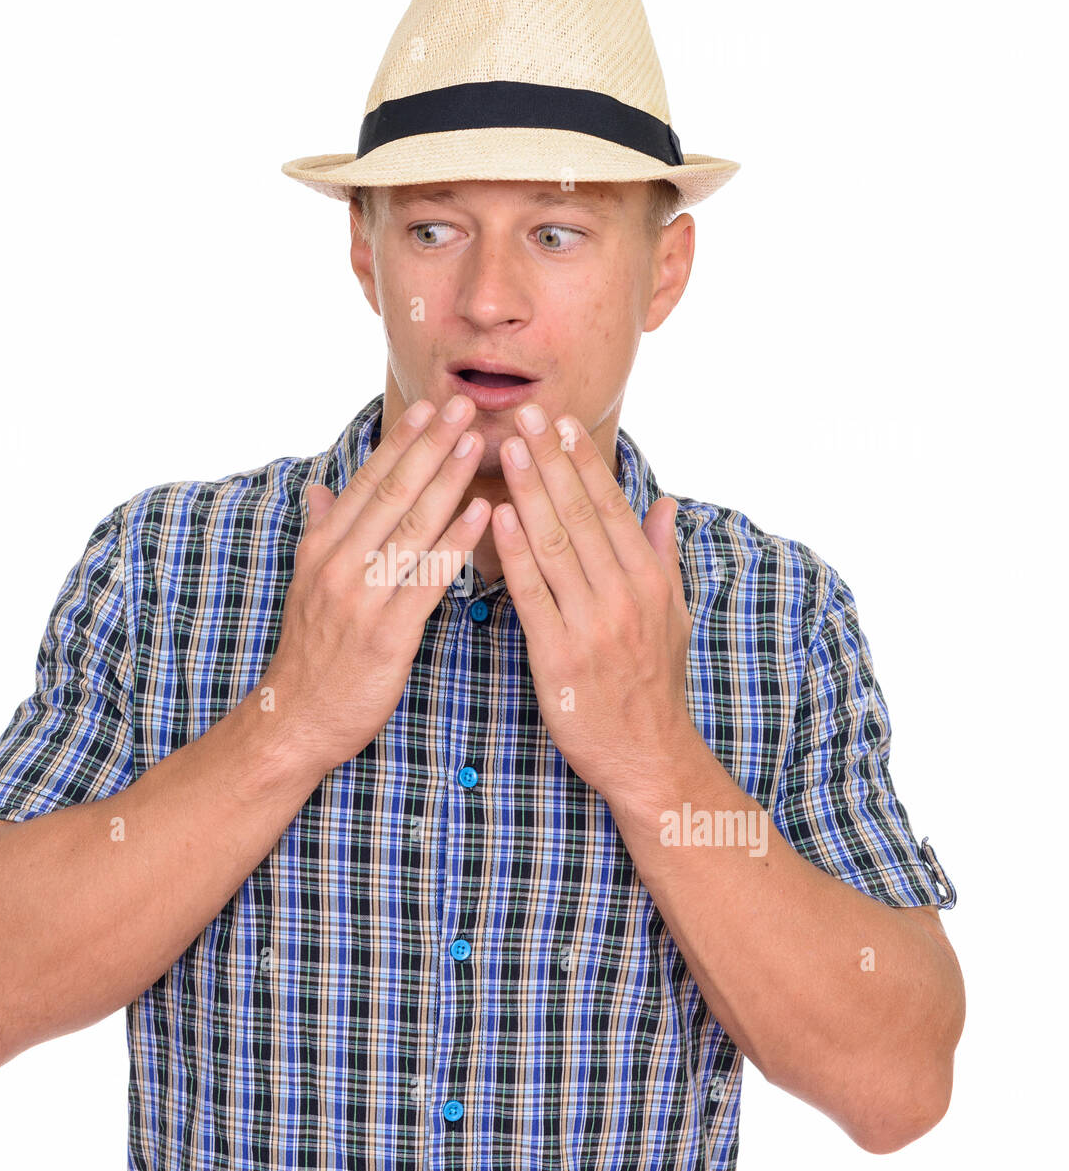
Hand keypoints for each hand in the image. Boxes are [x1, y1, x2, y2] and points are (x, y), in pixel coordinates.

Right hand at [264, 395, 489, 774]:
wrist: (296, 718)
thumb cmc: (313, 652)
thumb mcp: (307, 585)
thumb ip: (320, 532)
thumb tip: (318, 489)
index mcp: (322, 548)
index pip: (369, 481)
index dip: (402, 441)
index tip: (432, 405)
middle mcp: (338, 564)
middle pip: (392, 493)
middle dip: (431, 445)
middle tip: (464, 405)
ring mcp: (360, 597)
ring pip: (410, 527)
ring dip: (447, 480)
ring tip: (477, 443)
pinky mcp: (386, 633)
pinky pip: (426, 578)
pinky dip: (455, 542)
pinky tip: (482, 512)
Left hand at [490, 406, 699, 809]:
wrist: (649, 756)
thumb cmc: (654, 685)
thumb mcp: (674, 616)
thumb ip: (663, 556)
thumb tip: (665, 504)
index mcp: (649, 580)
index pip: (612, 507)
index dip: (585, 461)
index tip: (563, 421)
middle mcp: (625, 593)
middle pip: (581, 514)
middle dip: (552, 459)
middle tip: (526, 414)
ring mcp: (593, 623)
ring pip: (556, 544)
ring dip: (530, 491)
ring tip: (510, 448)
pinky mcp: (561, 655)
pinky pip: (533, 594)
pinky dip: (515, 553)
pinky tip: (496, 517)